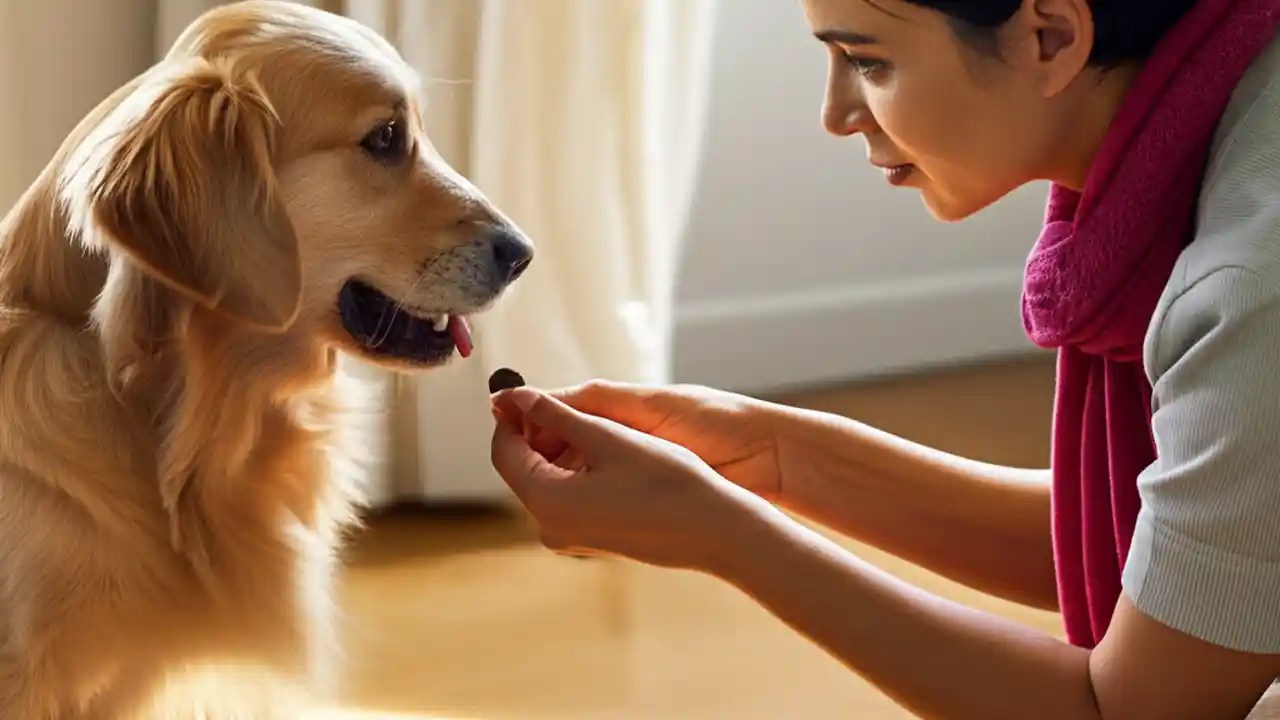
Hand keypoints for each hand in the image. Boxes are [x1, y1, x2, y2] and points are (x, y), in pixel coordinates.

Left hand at [490, 386, 770, 570]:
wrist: (715, 531)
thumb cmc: (667, 482)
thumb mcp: (607, 437)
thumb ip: (556, 414)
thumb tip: (512, 397)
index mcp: (547, 502)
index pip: (504, 452)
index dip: (511, 416)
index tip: (522, 389)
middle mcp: (551, 527)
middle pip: (524, 468)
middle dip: (538, 431)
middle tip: (562, 400)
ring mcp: (572, 538)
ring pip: (549, 481)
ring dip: (561, 448)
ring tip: (593, 422)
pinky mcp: (593, 540)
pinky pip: (570, 498)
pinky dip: (578, 470)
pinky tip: (608, 451)